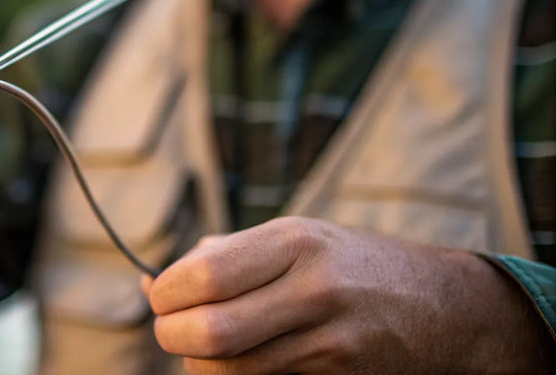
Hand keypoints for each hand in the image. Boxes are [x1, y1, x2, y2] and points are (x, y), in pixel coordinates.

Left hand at [143, 216, 552, 374]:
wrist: (445, 308)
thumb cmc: (350, 265)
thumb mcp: (298, 238)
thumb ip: (226, 256)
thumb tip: (154, 284)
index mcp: (295, 241)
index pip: (203, 275)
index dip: (166, 293)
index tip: (160, 296)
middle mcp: (313, 289)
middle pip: (209, 331)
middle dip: (171, 336)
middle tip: (170, 330)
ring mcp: (330, 341)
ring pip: (229, 370)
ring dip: (199, 363)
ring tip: (202, 345)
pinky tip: (240, 360)